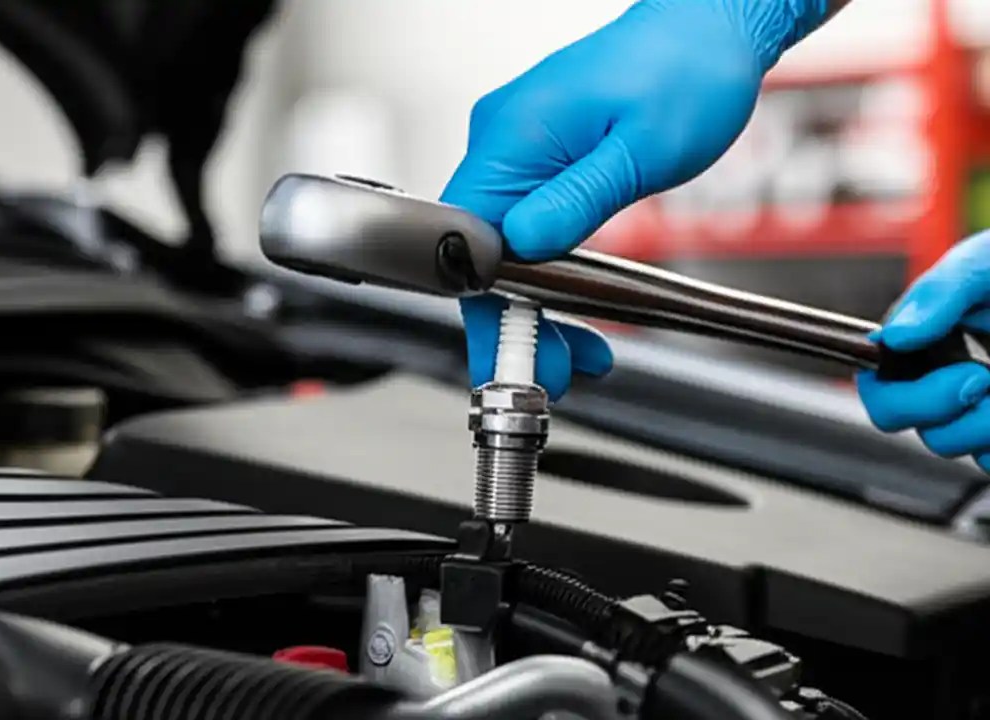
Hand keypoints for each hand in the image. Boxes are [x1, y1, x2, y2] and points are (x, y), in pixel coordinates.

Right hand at [443, 0, 830, 398]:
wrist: (710, 27)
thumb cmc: (688, 73)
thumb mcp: (641, 151)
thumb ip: (575, 202)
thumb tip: (525, 246)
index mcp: (512, 136)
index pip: (465, 242)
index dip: (490, 309)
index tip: (518, 358)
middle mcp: (500, 139)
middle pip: (478, 254)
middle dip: (517, 322)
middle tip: (561, 370)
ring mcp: (514, 148)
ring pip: (500, 247)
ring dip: (535, 302)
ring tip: (580, 348)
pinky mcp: (534, 155)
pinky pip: (520, 223)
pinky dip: (543, 269)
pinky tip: (572, 298)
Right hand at [858, 231, 989, 469]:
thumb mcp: (987, 262)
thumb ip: (939, 292)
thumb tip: (896, 336)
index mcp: (924, 339)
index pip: (877, 383)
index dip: (897, 391)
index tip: (956, 371)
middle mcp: (941, 376)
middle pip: (901, 420)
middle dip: (938, 405)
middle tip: (983, 379)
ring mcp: (975, 406)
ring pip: (947, 442)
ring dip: (982, 425)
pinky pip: (988, 458)